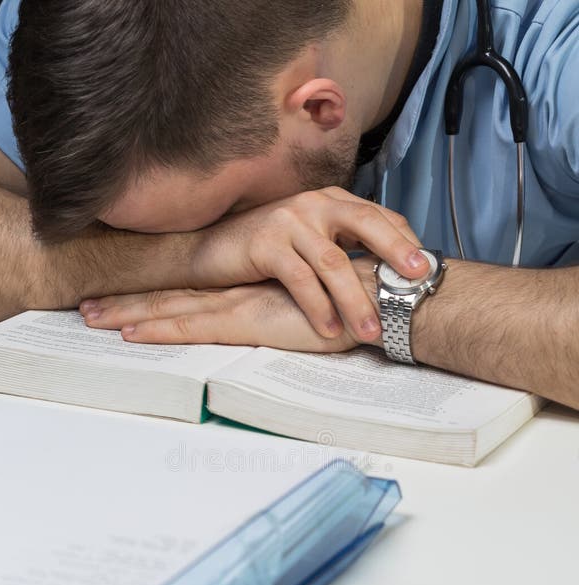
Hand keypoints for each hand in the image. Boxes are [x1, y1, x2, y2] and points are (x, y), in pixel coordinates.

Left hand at [80, 257, 378, 350]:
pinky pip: (194, 325)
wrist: (381, 295)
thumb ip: (296, 308)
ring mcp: (239, 303)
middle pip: (172, 294)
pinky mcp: (248, 318)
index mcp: (250, 288)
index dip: (159, 293)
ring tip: (91, 318)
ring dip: (130, 312)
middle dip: (128, 300)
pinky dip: (160, 328)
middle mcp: (238, 291)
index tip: (127, 299)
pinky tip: (131, 334)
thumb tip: (291, 318)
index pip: (195, 290)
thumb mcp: (316, 307)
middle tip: (88, 307)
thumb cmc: (358, 298)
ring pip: (172, 307)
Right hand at [187, 187, 425, 341]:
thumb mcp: (308, 241)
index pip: (379, 216)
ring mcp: (289, 221)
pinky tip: (330, 330)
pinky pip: (300, 279)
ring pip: (333, 262)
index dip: (405, 242)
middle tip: (417, 284)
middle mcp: (314, 204)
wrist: (209, 250)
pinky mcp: (266, 244)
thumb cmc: (265, 251)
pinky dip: (318, 307)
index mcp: (330, 201)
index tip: (427, 270)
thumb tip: (384, 273)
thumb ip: (342, 246)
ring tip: (371, 331)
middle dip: (396, 254)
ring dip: (355, 300)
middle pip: (366, 225)